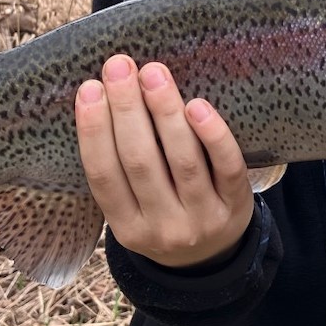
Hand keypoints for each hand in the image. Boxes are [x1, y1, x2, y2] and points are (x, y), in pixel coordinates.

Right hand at [75, 54, 254, 268]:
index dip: (94, 132)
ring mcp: (202, 218)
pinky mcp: (237, 204)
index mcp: (126, 227)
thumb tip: (103, 94)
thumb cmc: (163, 213)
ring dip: (165, 112)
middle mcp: (162, 227)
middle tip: (119, 66)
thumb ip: (120, 166)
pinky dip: (212, 135)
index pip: (103, 176)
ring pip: (182, 160)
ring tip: (154, 73)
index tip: (89, 89)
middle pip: (140, 163)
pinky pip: (226, 167)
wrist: (214, 259)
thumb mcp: (133, 209)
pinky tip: (198, 106)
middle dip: (127, 110)